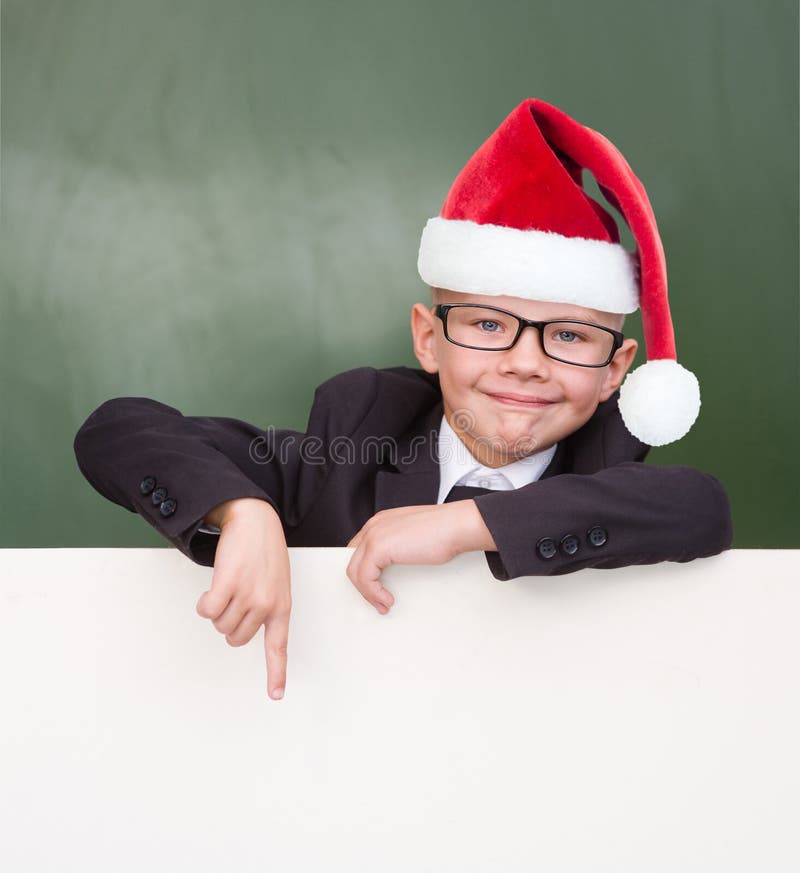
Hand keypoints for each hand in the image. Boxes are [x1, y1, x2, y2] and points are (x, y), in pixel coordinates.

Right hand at [196, 498, 290, 699]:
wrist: (256, 521)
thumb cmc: (265, 551)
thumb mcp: (277, 581)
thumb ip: (268, 607)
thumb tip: (245, 629)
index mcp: (282, 606)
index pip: (279, 647)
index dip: (276, 673)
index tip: (276, 695)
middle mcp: (267, 605)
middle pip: (235, 637)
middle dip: (229, 621)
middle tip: (234, 597)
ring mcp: (248, 595)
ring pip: (220, 625)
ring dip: (217, 609)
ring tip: (228, 585)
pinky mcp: (228, 584)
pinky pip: (207, 611)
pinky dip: (204, 603)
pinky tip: (213, 587)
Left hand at [345, 500, 496, 613]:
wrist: (457, 526)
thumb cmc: (444, 531)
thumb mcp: (413, 539)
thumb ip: (398, 548)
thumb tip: (392, 571)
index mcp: (381, 522)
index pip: (359, 550)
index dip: (365, 572)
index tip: (373, 588)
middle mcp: (374, 526)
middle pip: (353, 561)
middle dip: (363, 585)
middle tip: (377, 601)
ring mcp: (374, 535)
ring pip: (355, 572)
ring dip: (368, 593)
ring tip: (383, 604)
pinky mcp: (378, 547)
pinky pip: (364, 578)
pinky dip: (373, 593)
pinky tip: (387, 599)